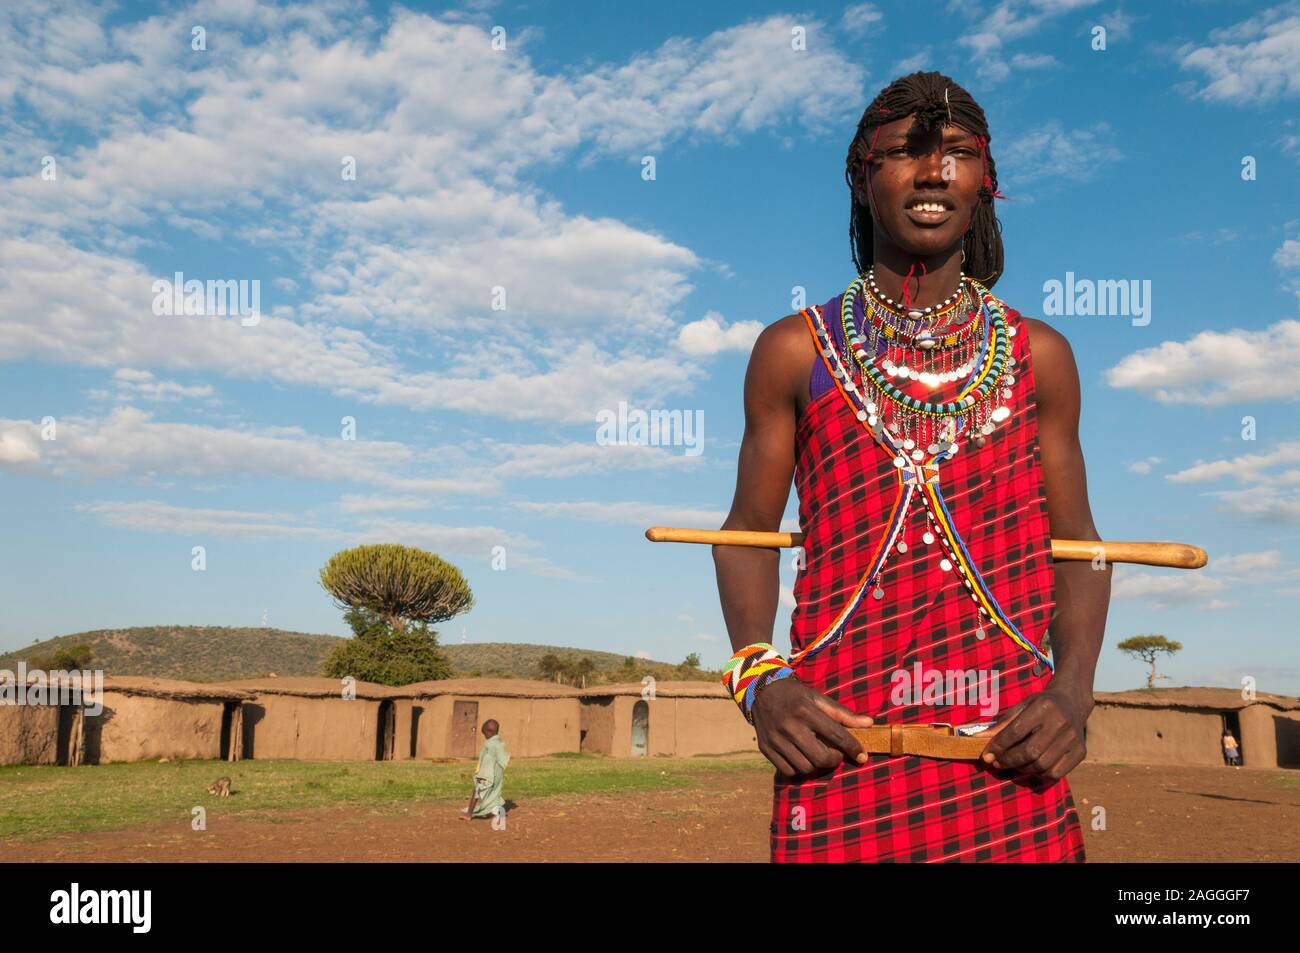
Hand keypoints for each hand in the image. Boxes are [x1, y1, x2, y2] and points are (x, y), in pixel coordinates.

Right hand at [751, 677, 874, 777]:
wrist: (761, 691)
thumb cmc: (796, 696)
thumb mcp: (818, 698)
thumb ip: (843, 713)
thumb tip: (869, 724)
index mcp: (805, 710)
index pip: (836, 734)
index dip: (852, 747)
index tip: (862, 755)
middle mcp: (789, 725)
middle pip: (821, 757)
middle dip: (834, 759)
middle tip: (835, 753)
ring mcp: (775, 739)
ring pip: (805, 767)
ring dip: (817, 765)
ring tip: (818, 754)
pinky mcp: (765, 749)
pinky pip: (788, 771)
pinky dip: (799, 769)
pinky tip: (802, 757)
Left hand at [979, 688, 1089, 778]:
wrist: (1072, 702)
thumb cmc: (1041, 705)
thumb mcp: (1022, 706)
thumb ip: (1002, 723)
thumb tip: (980, 739)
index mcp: (1044, 707)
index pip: (1016, 731)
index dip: (999, 746)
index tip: (987, 755)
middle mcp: (1061, 722)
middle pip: (1030, 751)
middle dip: (1009, 760)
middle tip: (997, 763)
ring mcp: (1073, 738)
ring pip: (1043, 765)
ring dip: (1022, 769)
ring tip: (1013, 764)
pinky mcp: (1080, 751)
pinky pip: (1056, 773)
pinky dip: (1039, 774)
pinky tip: (1031, 767)